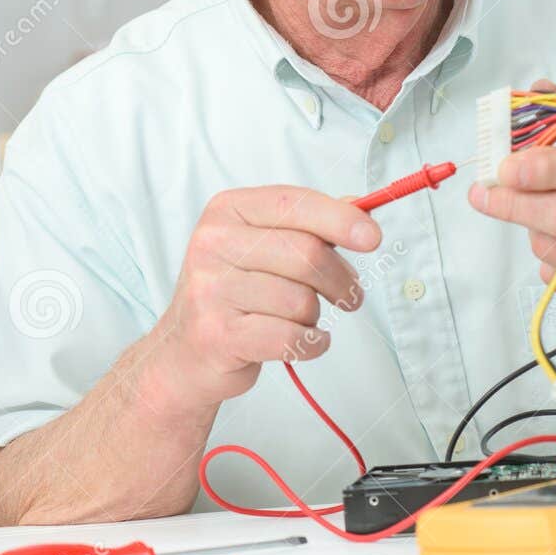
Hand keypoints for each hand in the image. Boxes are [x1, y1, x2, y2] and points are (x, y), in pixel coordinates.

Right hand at [150, 186, 381, 410]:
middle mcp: (213, 243)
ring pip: (301, 301)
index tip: (371, 238)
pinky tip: (303, 341)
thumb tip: (359, 211)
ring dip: (315, 316)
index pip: (295, 203)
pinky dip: (310, 343)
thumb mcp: (260, 246)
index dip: (341, 220)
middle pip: (306, 254)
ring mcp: (211, 289)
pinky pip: (291, 338)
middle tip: (350, 295)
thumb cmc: (232, 294)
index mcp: (227, 210)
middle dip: (340, 279)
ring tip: (300, 319)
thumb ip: (307, 225)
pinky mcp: (217, 334)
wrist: (183, 351)